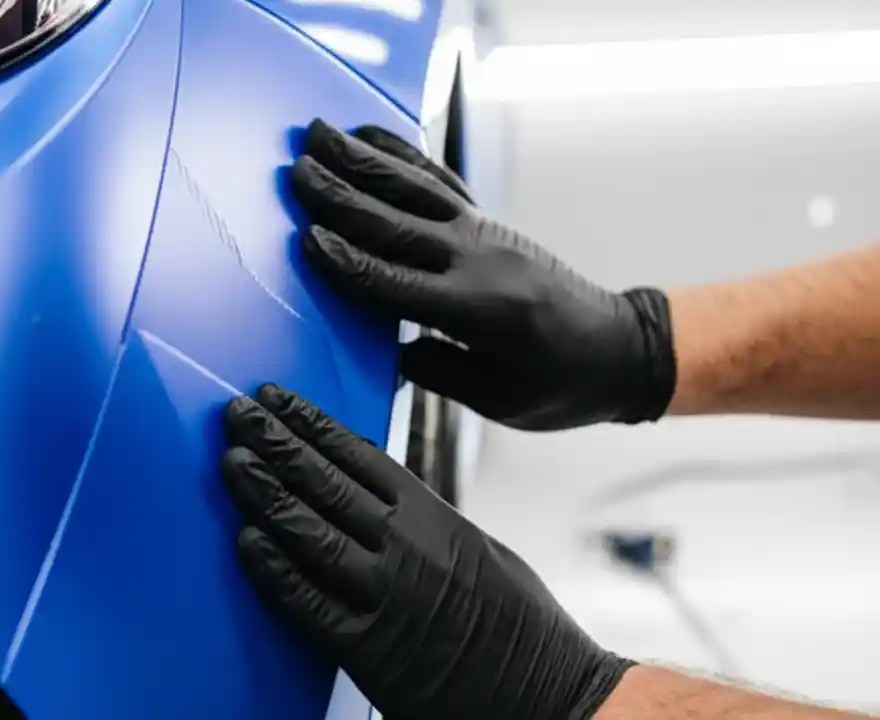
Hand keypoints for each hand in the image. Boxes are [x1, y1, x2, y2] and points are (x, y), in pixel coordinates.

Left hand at [222, 385, 632, 719]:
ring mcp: (385, 595)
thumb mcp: (477, 550)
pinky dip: (274, 570)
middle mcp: (407, 546)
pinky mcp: (369, 650)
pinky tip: (247, 541)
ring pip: (310, 531)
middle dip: (277, 442)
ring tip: (233, 460)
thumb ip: (423, 520)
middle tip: (237, 412)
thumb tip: (375, 495)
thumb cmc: (519, 627)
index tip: (276, 398)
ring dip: (265, 493)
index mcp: (434, 516)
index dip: (310, 423)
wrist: (549, 697)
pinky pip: (308, 602)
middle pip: (326, 482)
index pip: (358, 454)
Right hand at [291, 119, 675, 429]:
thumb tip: (383, 347)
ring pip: (413, 189)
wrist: (619, 349)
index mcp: (481, 312)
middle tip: (296, 172)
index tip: (307, 239)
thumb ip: (437, 370)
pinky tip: (370, 137)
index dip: (349, 264)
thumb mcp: (498, 401)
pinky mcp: (487, 224)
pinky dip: (401, 155)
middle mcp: (480, 260)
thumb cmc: (560, 386)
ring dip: (362, 160)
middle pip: (396, 224)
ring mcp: (485, 234)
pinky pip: (438, 181)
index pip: (397, 285)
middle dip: (342, 197)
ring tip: (319, 133)